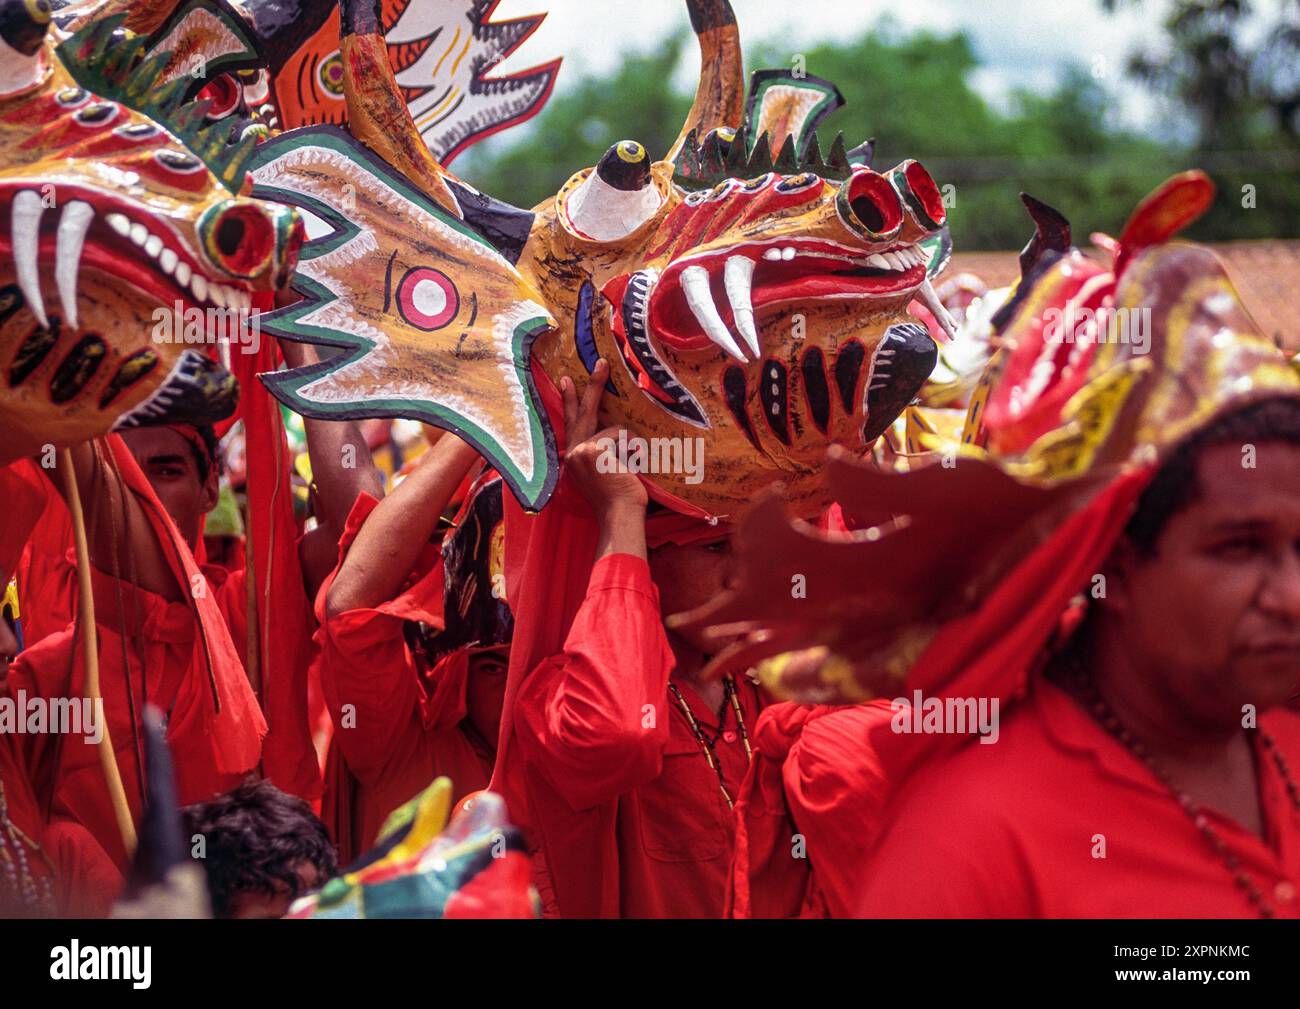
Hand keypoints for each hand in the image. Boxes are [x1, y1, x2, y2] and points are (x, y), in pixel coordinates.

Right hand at [561, 360, 648, 516]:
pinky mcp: (592, 449)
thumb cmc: (619, 501)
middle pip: (583, 413)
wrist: (619, 516)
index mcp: (574, 460)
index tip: (565, 381)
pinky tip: (631, 466)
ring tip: (633, 467)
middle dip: (593, 385)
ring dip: (631, 446)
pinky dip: (633, 448)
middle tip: (602, 363)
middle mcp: (573, 453)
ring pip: (614, 430)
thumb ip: (603, 453)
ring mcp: (580, 450)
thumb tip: (618, 433)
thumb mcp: (607, 473)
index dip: (570, 402)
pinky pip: (622, 435)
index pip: (572, 424)